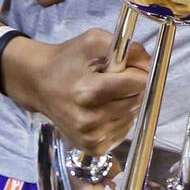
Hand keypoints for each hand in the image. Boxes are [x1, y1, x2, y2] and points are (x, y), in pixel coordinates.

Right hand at [2, 29, 151, 156]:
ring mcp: (90, 136)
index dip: (138, 72)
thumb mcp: (94, 41)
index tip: (127, 68)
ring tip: (104, 95)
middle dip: (132, 88)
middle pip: (137, 100)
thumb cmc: (67, 60)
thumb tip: (151, 65)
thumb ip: (127, 49)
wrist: (38, 84)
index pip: (138, 84)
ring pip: (132, 116)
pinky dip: (119, 120)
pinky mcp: (91, 148)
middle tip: (112, 80)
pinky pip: (123, 132)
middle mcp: (90, 118)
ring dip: (126, 104)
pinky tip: (103, 110)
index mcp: (89, 90)